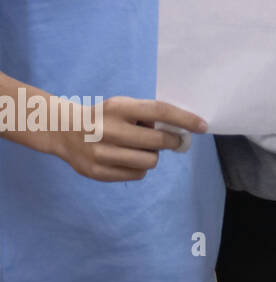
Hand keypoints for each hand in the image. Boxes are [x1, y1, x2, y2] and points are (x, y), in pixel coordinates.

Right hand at [51, 96, 205, 181]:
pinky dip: (139, 168)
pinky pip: (136, 175)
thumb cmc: (107, 117)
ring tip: (140, 149)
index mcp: (119, 108)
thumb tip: (183, 130)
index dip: (184, 119)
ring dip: (153, 156)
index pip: (160, 111)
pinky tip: (127, 158)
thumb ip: (150, 115)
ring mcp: (100, 153)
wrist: (66, 132)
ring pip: (149, 162)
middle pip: (158, 141)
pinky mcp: (96, 172)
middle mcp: (108, 130)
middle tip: (174, 141)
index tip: (203, 126)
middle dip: (172, 142)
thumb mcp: (124, 106)